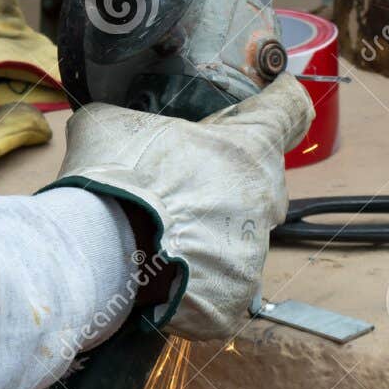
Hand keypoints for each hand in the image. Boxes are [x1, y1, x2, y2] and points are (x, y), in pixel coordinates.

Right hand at [44, 75, 313, 342]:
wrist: (100, 250)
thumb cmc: (116, 176)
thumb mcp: (111, 125)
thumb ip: (127, 120)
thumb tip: (112, 124)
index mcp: (249, 146)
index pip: (288, 110)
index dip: (278, 99)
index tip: (272, 93)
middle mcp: (264, 197)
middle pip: (261, 179)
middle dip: (227, 176)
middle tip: (181, 178)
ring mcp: (253, 250)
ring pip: (238, 231)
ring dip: (206, 228)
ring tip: (158, 230)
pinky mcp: (234, 295)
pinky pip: (219, 279)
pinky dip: (192, 273)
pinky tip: (158, 266)